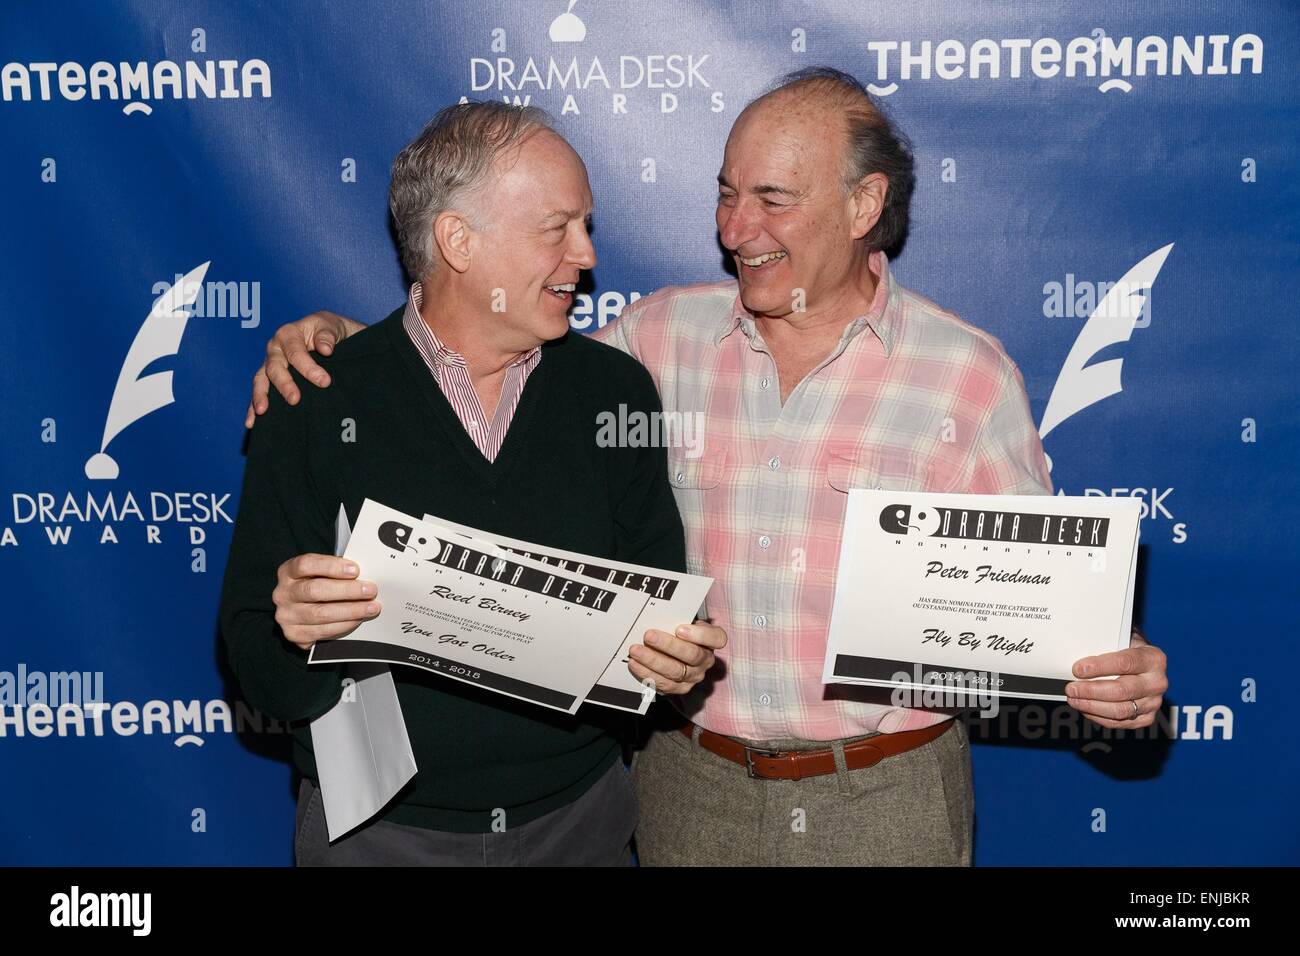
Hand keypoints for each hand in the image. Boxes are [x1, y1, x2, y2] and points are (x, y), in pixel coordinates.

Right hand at [244, 311, 365, 426]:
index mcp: (288, 333)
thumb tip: (325, 349)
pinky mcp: (269, 378)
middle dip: (284, 384)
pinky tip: (252, 422)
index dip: (308, 368)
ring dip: (261, 396)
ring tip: (263, 411)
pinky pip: (259, 392)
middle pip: (275, 367)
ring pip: (261, 380)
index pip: (295, 353)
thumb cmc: (328, 329)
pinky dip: (253, 406)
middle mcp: (275, 348)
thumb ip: (327, 336)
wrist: (327, 335)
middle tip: (295, 400)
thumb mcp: (330, 326)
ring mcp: (270, 364)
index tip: (325, 382)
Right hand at [272, 553, 380, 649]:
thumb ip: (338, 571)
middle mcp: (282, 593)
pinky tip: (358, 619)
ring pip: (320, 614)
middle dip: (347, 590)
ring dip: (351, 610)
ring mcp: (286, 616)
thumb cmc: (318, 585)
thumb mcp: (322, 572)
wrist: (303, 611)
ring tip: (371, 607)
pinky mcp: (294, 634)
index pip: (306, 564)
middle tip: (370, 590)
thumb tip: (367, 573)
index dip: (331, 566)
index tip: (355, 570)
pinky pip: (322, 631)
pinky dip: (344, 625)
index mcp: (287, 571)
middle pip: (314, 590)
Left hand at [627, 620, 726, 694]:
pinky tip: (634, 663)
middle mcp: (706, 661)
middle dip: (668, 645)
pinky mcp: (678, 688)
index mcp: (713, 641)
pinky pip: (663, 684)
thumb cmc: (679, 630)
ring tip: (635, 651)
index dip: (700, 635)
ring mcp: (693, 677)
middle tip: (648, 636)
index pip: (716, 638)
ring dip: (653, 661)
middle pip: (692, 655)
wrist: (676, 651)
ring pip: (676, 672)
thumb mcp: (684, 619)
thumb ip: (677, 617)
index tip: (680, 628)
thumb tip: (657, 613)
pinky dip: (646, 673)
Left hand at [1065, 629, 1167, 728]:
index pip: (1124, 663)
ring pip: (1120, 710)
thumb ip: (1104, 646)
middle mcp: (1158, 682)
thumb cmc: (1127, 649)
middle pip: (1121, 690)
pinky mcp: (1147, 717)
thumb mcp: (1120, 639)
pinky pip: (1120, 722)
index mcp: (1153, 658)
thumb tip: (1076, 655)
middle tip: (1071, 688)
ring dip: (1092, 706)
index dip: (1099, 667)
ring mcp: (1154, 702)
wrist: (1144, 663)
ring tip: (1074, 699)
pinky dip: (1099, 717)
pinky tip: (1085, 709)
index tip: (1078, 669)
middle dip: (1091, 690)